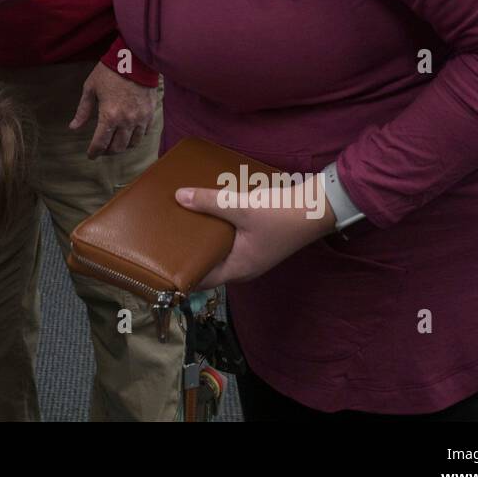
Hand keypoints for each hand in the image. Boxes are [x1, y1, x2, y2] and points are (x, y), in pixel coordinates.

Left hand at [70, 62, 158, 157]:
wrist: (134, 59)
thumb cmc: (109, 71)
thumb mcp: (90, 88)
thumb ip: (83, 110)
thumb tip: (73, 127)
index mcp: (109, 115)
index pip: (100, 143)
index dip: (94, 152)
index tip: (90, 155)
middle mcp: (126, 121)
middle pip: (117, 147)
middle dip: (107, 152)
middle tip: (101, 149)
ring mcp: (140, 118)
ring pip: (132, 144)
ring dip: (122, 147)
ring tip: (115, 143)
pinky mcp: (150, 113)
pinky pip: (143, 133)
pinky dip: (135, 138)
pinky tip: (128, 134)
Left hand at [176, 177, 336, 287]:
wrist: (319, 206)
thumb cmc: (282, 214)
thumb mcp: (242, 207)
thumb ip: (209, 202)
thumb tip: (178, 197)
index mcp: (239, 269)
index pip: (201, 279)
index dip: (180, 272)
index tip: (158, 262)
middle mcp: (244, 266)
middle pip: (208, 263)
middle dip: (188, 251)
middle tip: (163, 236)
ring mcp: (252, 253)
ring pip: (219, 249)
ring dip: (202, 237)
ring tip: (178, 220)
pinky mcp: (257, 239)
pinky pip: (229, 238)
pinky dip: (216, 228)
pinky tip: (205, 210)